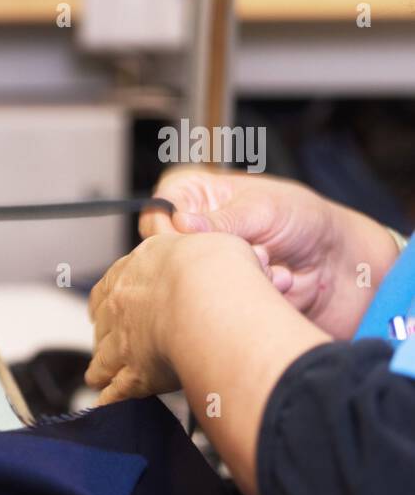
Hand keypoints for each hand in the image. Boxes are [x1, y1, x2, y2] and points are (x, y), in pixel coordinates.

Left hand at [87, 232, 270, 404]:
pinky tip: (107, 405)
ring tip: (96, 379)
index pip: (109, 288)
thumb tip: (183, 228)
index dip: (107, 301)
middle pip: (102, 325)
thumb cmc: (212, 267)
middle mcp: (120, 306)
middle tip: (107, 346)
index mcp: (132, 271)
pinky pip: (116, 391)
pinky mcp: (136, 374)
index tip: (105, 307)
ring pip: (103, 360)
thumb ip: (189, 240)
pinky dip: (111, 400)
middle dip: (104, 336)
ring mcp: (124, 342)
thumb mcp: (199, 237)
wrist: (210, 298)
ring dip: (100, 370)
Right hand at [140, 166, 399, 338]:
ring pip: (189, 279)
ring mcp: (204, 262)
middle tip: (250, 249)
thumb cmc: (303, 219)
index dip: (170, 229)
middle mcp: (192, 229)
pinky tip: (274, 280)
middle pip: (165, 250)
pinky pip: (211, 300)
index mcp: (195, 194)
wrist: (338, 263)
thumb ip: (221, 220)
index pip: (157, 212)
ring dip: (234, 274)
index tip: (193, 237)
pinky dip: (246, 292)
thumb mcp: (263, 209)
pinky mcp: (216, 292)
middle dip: (211, 254)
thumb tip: (180, 223)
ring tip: (271, 262)